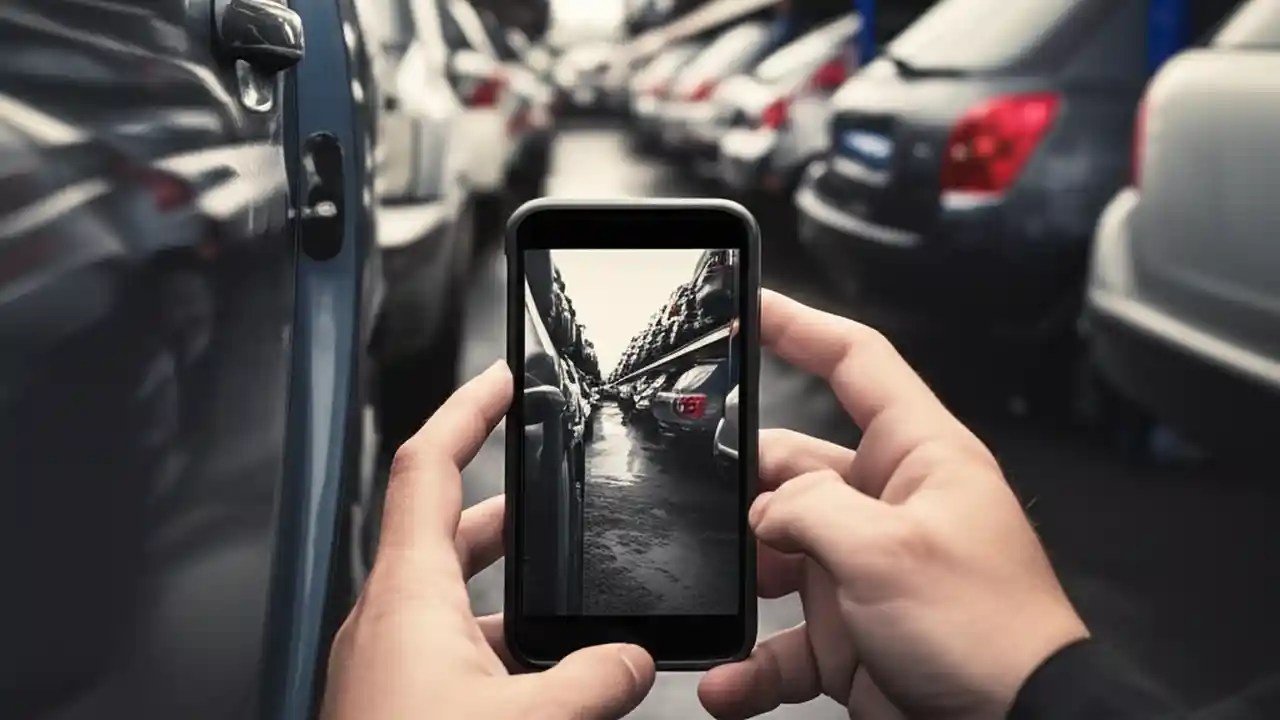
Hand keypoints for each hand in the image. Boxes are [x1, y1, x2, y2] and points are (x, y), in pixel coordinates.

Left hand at [321, 362, 654, 719]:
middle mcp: (388, 620)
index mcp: (407, 595)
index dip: (467, 409)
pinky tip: (550, 678)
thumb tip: (633, 661)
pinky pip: (452, 651)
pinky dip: (500, 647)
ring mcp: (388, 665)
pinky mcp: (395, 704)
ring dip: (512, 590)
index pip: (428, 464)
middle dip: (511, 507)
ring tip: (573, 591)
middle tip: (561, 489)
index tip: (504, 379)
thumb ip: (594, 681)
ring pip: (456, 597)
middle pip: (448, 528)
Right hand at [699, 291, 1088, 719]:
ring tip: (715, 597)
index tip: (753, 308)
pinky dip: (752, 661)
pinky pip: (782, 640)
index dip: (803, 328)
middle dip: (750, 492)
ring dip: (744, 582)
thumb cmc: (991, 637)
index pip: (857, 364)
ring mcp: (866, 571)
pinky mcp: (850, 633)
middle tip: (708, 505)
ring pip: (779, 553)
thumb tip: (763, 512)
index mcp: (920, 459)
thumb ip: (809, 511)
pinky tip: (729, 677)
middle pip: (795, 467)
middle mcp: (891, 508)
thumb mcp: (887, 551)